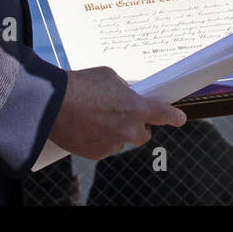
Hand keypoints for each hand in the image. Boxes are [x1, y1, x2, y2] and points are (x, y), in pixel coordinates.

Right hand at [47, 66, 186, 159]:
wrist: (52, 103)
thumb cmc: (81, 85)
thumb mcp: (110, 78)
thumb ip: (123, 89)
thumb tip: (125, 96)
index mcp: (137, 108)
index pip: (164, 115)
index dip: (174, 117)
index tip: (180, 119)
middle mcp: (129, 130)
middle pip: (143, 134)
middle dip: (137, 127)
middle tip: (124, 117)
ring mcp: (113, 144)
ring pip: (121, 141)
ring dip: (115, 133)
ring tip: (96, 119)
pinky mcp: (97, 153)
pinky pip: (104, 147)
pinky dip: (99, 140)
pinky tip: (87, 128)